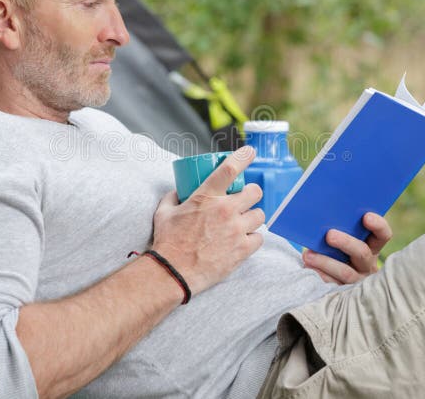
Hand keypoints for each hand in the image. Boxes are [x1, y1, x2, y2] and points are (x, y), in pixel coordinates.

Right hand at [152, 146, 264, 294]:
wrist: (173, 272)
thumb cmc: (168, 242)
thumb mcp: (164, 212)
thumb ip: (172, 197)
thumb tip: (178, 191)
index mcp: (207, 197)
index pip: (230, 169)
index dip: (243, 157)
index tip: (250, 151)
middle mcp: (226, 210)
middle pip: (255, 192)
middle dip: (252, 193)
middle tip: (245, 199)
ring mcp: (236, 230)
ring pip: (260, 215)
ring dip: (252, 217)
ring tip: (243, 223)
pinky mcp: (242, 249)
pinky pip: (259, 238)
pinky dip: (253, 238)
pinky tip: (243, 240)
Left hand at [302, 212, 391, 284]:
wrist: (329, 276)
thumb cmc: (335, 249)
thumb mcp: (344, 239)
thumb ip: (341, 229)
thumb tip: (324, 216)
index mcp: (372, 247)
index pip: (382, 235)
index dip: (378, 226)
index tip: (366, 216)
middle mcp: (368, 264)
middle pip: (362, 253)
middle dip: (346, 243)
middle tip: (329, 235)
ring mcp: (357, 281)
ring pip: (346, 273)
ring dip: (326, 262)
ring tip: (308, 255)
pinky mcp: (343, 293)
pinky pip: (332, 286)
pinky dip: (319, 274)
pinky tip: (308, 267)